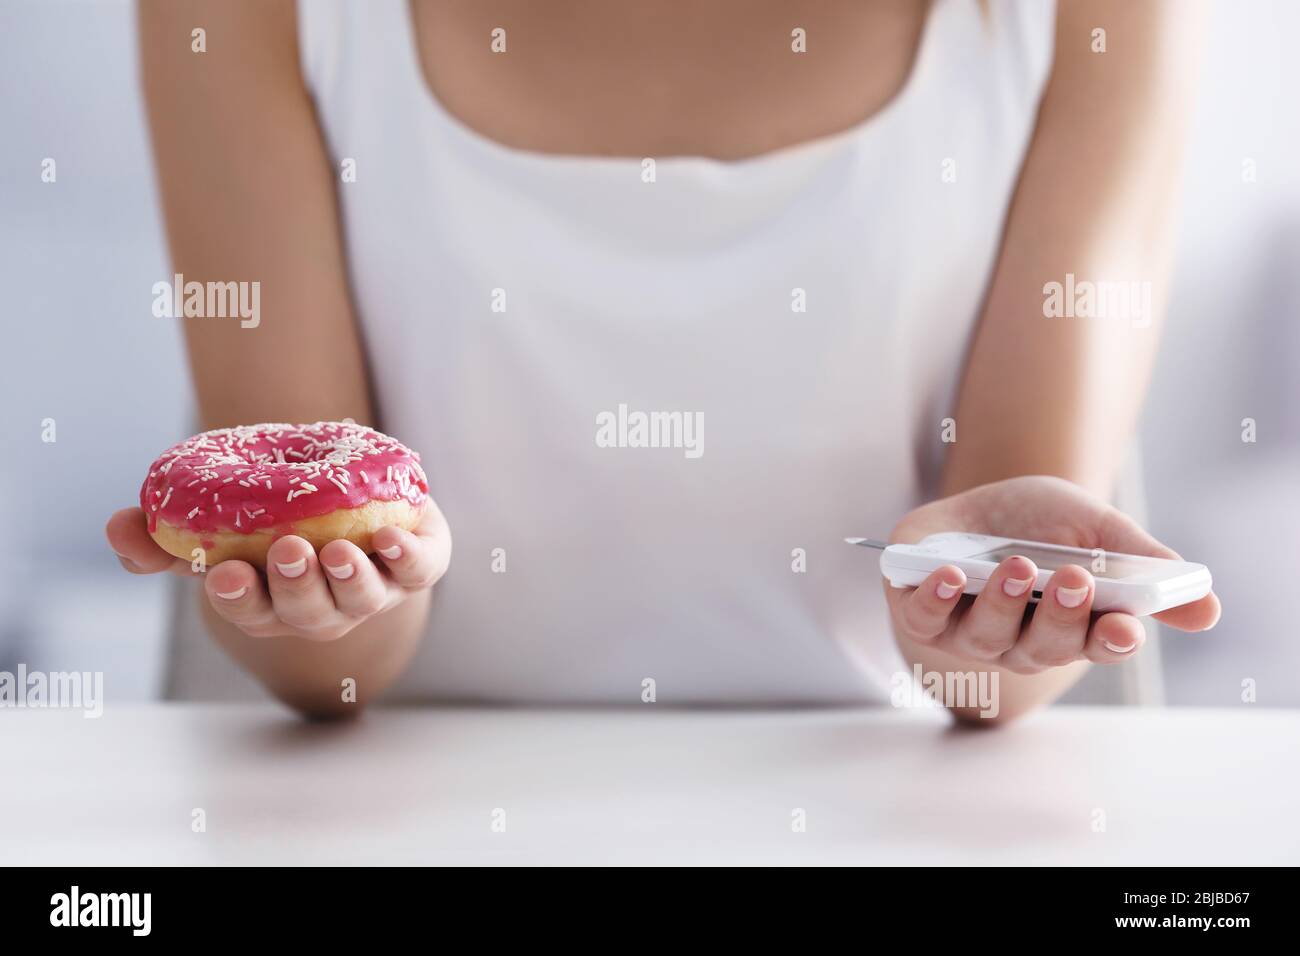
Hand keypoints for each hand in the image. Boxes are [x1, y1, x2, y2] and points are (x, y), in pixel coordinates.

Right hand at [105, 502, 450, 640]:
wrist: (355, 499)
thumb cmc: (277, 522)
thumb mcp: (219, 527)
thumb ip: (166, 535)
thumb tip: (118, 527)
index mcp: (271, 603)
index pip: (249, 611)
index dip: (238, 597)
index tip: (226, 573)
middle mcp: (323, 608)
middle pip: (308, 611)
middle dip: (296, 586)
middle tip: (286, 552)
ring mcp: (373, 592)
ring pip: (363, 599)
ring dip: (350, 579)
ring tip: (337, 551)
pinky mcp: (417, 565)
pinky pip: (418, 570)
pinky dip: (407, 557)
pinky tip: (393, 537)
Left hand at [885, 476, 1219, 673]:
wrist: (978, 504)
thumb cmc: (1041, 525)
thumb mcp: (1097, 530)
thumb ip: (1145, 567)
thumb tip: (1209, 610)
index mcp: (1075, 626)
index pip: (1100, 645)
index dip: (1112, 640)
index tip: (1126, 627)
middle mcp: (1022, 641)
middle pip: (1043, 645)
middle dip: (1060, 615)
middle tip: (1074, 578)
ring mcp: (969, 631)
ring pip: (986, 635)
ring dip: (1003, 603)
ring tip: (1017, 568)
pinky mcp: (922, 612)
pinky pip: (926, 617)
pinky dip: (937, 599)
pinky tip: (948, 574)